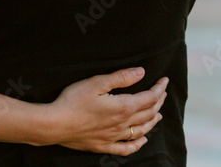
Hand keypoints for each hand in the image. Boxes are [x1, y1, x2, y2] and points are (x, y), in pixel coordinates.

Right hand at [47, 68, 167, 155]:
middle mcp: (122, 124)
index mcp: (123, 107)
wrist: (55, 124)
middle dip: (158, 102)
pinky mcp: (104, 145)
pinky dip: (138, 144)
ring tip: (158, 114)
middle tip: (162, 93)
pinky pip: (127, 148)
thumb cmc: (73, 100)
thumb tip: (141, 72)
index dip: (159, 89)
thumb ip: (120, 78)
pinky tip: (142, 140)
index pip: (148, 98)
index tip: (164, 81)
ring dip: (152, 121)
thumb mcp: (96, 83)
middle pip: (148, 114)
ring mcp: (114, 137)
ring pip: (141, 130)